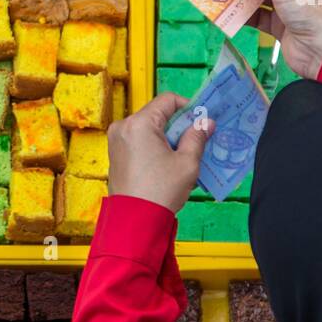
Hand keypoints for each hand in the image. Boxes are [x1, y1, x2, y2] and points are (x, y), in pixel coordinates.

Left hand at [108, 93, 212, 213]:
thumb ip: (197, 137)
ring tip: (181, 158)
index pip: (167, 100)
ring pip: (149, 128)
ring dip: (167, 137)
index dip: (188, 107)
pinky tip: (167, 165)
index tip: (200, 121)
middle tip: (194, 142)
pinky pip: (139, 141)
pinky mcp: (115, 154)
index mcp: (139, 124)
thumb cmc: (161, 191)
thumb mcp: (187, 162)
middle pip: (157, 114)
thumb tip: (206, 122)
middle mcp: (123, 127)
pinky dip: (154, 147)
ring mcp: (116, 141)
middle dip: (178, 125)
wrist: (136, 221)